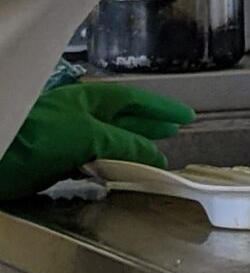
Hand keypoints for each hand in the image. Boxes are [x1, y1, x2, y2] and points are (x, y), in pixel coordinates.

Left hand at [0, 83, 195, 200]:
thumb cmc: (40, 136)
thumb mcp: (89, 135)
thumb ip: (126, 143)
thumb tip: (157, 156)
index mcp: (88, 100)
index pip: (133, 99)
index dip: (161, 108)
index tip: (187, 116)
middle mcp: (81, 116)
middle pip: (124, 118)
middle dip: (150, 125)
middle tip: (176, 132)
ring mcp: (69, 139)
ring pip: (111, 141)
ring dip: (135, 148)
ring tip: (159, 154)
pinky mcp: (60, 162)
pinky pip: (97, 162)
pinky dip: (116, 167)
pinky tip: (126, 173)